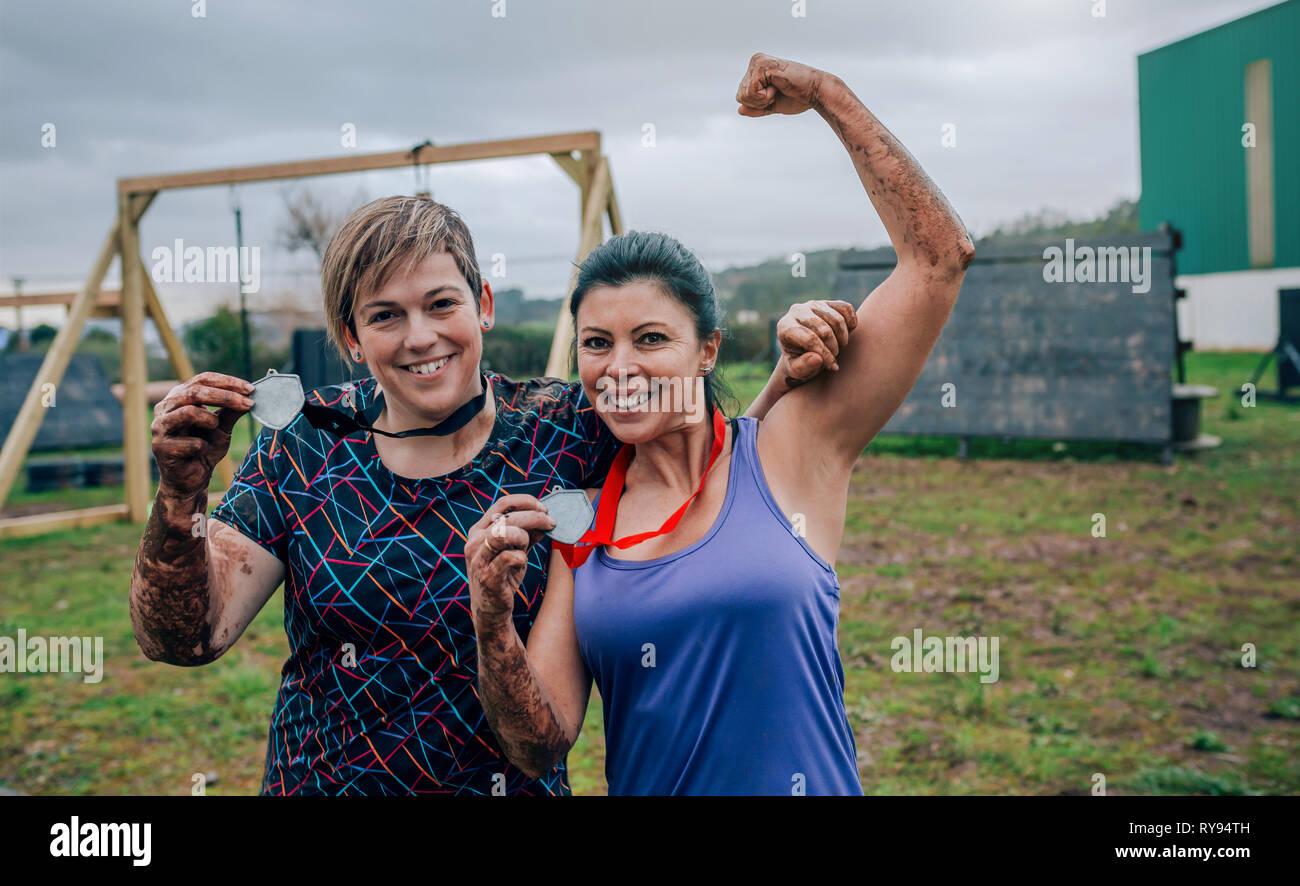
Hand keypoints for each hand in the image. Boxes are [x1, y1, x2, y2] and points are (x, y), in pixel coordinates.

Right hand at [151, 372, 253, 494]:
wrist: (191, 480)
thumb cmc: (205, 449)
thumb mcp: (223, 427)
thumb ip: (232, 411)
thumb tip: (250, 394)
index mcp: (179, 397)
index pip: (202, 379)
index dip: (227, 382)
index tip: (251, 389)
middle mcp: (165, 407)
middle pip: (195, 391)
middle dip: (225, 396)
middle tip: (247, 403)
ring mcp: (159, 426)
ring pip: (188, 411)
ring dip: (210, 420)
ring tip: (215, 429)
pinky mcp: (160, 447)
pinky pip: (190, 442)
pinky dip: (202, 447)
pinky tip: (200, 452)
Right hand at [465, 494, 555, 629]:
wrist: (491, 609)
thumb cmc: (503, 576)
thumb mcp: (516, 550)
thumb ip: (528, 534)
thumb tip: (546, 518)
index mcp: (479, 530)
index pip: (502, 504)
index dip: (526, 502)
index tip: (544, 508)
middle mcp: (475, 541)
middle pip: (507, 516)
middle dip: (534, 517)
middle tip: (551, 523)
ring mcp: (479, 558)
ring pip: (505, 532)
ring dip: (524, 536)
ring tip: (526, 548)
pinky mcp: (487, 575)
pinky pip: (510, 557)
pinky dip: (521, 557)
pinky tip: (521, 562)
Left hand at [735, 52, 829, 116]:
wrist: (815, 92)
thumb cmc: (797, 97)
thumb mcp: (772, 105)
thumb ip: (755, 108)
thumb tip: (739, 110)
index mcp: (756, 69)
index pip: (741, 96)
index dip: (758, 104)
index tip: (776, 95)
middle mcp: (756, 62)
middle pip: (740, 95)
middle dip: (758, 102)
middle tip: (778, 92)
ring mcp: (758, 62)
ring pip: (744, 94)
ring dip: (763, 99)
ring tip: (778, 88)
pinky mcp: (762, 65)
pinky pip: (751, 91)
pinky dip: (765, 96)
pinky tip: (778, 87)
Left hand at [776, 299, 857, 384]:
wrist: (805, 352)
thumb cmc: (799, 362)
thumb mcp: (796, 371)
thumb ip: (803, 367)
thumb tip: (817, 359)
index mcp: (785, 327)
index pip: (810, 338)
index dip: (824, 354)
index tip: (831, 366)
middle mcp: (797, 310)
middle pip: (824, 330)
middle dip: (833, 348)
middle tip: (833, 358)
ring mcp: (813, 304)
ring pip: (837, 320)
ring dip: (843, 338)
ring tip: (838, 348)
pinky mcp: (828, 302)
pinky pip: (846, 308)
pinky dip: (851, 324)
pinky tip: (845, 335)